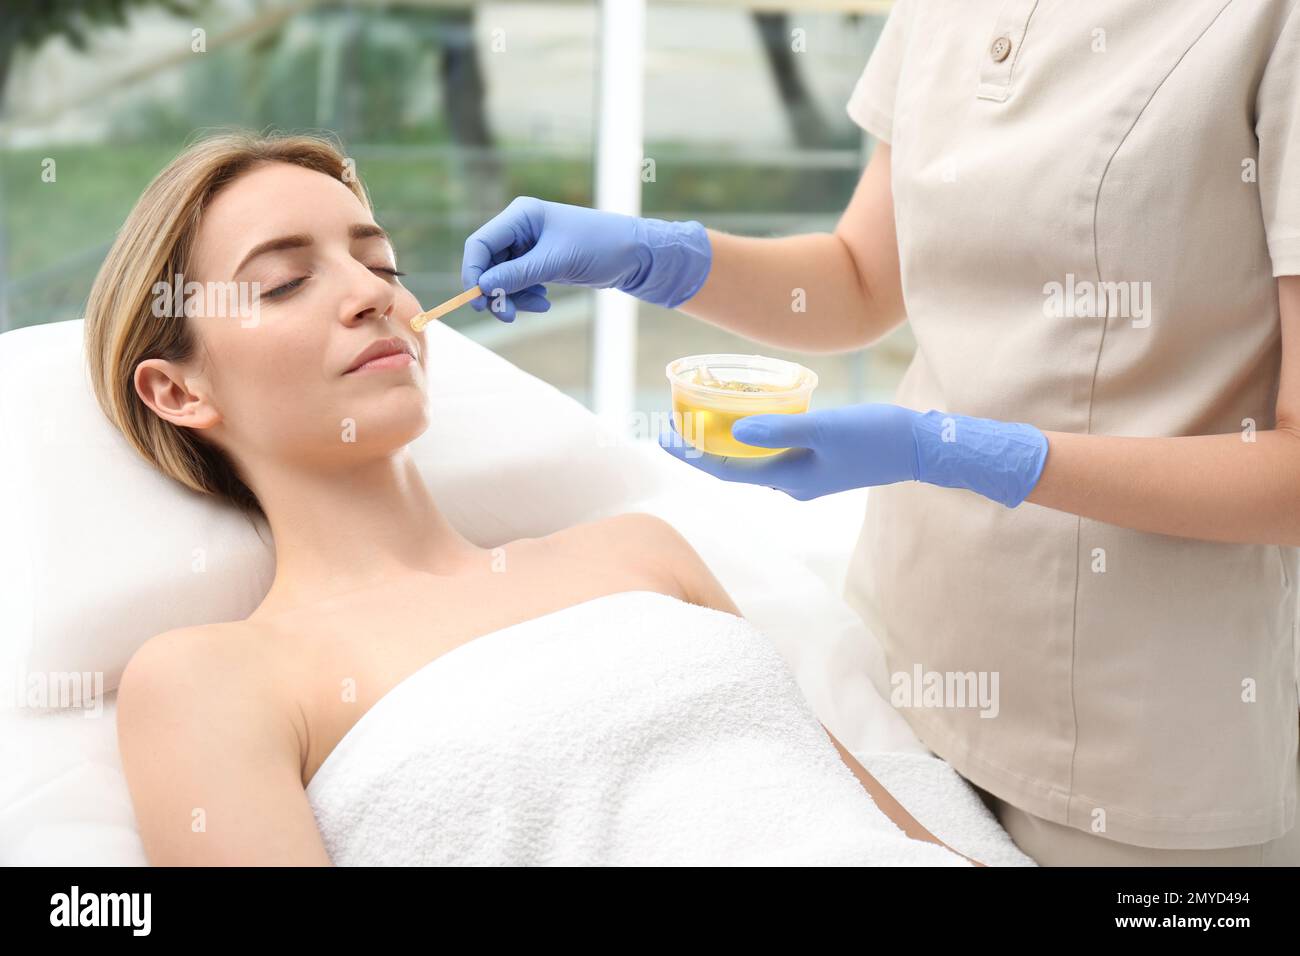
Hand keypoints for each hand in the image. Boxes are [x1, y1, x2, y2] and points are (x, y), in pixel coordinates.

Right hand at [461, 197, 710, 320]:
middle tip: (508, 316)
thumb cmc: (600, 247)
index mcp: (521, 215)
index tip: (479, 301)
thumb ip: (517, 274)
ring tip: (540, 306)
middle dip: (496, 291)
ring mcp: (529, 246)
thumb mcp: (556, 262)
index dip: (473, 272)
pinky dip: (526, 296)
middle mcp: (521, 228)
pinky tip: (545, 302)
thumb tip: (483, 287)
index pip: (480, 243)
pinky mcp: (540, 262)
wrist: (636, 255)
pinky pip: (519, 283)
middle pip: (488, 263)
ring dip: (514, 297)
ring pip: (502, 277)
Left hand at [657, 403, 1048, 506]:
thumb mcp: (827, 429)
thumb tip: (734, 433)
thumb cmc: (877, 436)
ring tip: (697, 419)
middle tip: (669, 425)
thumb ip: (781, 431)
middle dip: (701, 448)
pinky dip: (752, 438)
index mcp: (789, 480)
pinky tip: (744, 418)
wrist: (920, 447)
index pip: (728, 471)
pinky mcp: (818, 463)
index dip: (693, 455)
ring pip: (753, 461)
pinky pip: (772, 452)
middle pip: (735, 468)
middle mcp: (792, 484)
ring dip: (724, 443)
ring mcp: (805, 475)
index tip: (663, 438)